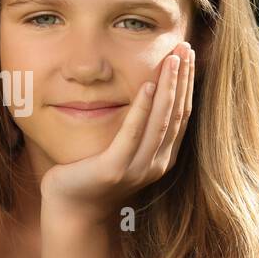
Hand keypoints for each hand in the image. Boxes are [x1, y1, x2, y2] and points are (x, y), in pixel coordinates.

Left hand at [40, 41, 194, 225]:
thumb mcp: (122, 151)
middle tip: (185, 48)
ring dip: (168, 87)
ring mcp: (137, 168)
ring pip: (160, 121)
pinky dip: (141, 109)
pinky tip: (147, 86)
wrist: (71, 210)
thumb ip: (137, 129)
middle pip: (175, 114)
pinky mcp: (114, 169)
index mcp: (161, 158)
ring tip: (172, 59)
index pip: (180, 115)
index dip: (186, 85)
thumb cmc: (92, 175)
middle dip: (182, 79)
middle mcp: (155, 164)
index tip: (187, 57)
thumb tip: (145, 94)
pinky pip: (131, 133)